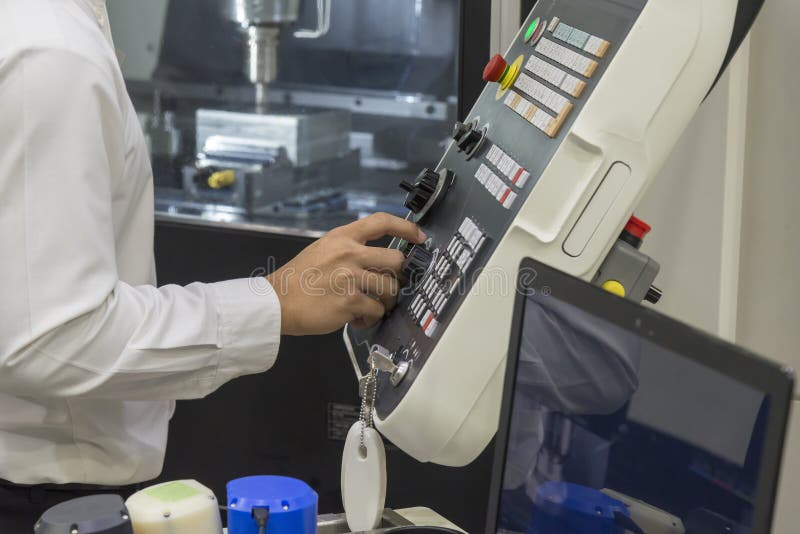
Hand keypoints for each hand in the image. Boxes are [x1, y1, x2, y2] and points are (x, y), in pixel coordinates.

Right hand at [266, 213, 425, 334]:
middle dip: (398, 276)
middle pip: (396, 260)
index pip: (382, 222)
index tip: (419, 236)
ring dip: (385, 301)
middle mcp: (349, 253)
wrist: (276, 302)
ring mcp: (351, 277)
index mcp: (342, 237)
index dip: (406, 227)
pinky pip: (376, 310)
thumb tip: (376, 261)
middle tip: (391, 286)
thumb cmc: (297, 280)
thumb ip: (348, 249)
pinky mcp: (350, 301)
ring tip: (370, 306)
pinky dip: (370, 318)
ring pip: (390, 288)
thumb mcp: (322, 250)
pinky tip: (357, 319)